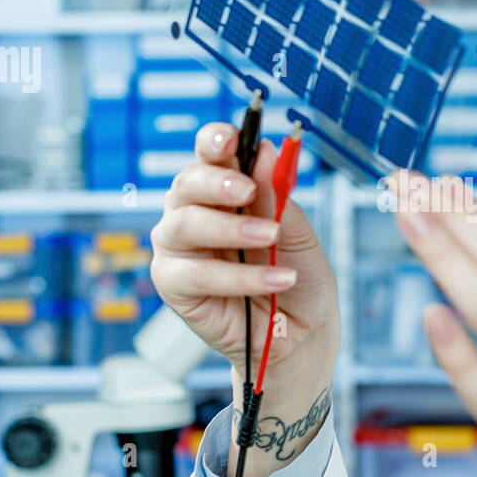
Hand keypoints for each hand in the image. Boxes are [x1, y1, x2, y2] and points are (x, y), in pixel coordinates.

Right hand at [151, 122, 339, 395]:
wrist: (302, 336)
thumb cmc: (299, 280)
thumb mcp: (298, 234)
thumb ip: (278, 197)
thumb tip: (264, 151)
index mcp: (225, 191)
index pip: (210, 154)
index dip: (214, 141)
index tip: (231, 139)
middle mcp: (194, 212)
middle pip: (187, 182)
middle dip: (216, 182)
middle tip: (248, 192)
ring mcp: (179, 248)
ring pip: (184, 224)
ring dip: (229, 229)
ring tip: (269, 238)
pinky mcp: (174, 285)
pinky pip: (196, 273)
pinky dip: (238, 277)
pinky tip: (274, 279)